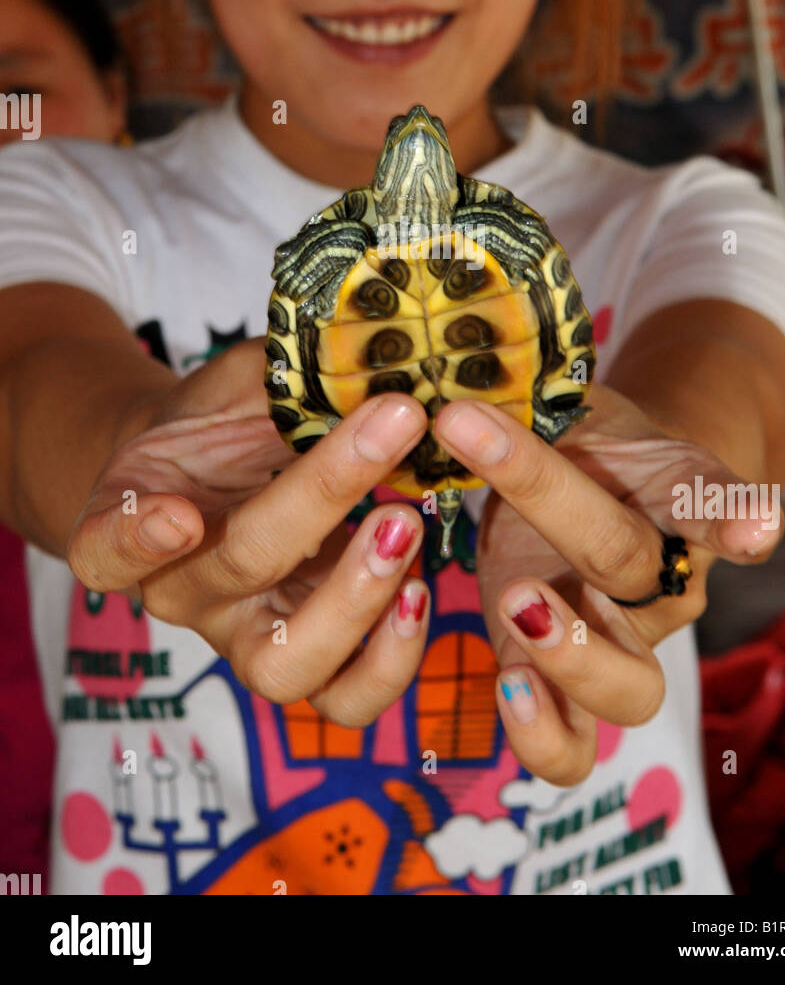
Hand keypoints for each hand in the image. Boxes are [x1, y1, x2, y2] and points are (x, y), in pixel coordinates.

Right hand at [67, 340, 430, 723]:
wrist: (219, 481)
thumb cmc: (216, 432)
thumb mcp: (228, 389)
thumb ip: (273, 378)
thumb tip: (358, 348)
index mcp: (132, 522)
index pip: (103, 551)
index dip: (134, 540)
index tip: (178, 515)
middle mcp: (184, 593)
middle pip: (236, 568)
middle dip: (320, 496)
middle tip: (387, 431)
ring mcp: (247, 635)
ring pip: (286, 667)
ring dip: (357, 598)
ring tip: (404, 522)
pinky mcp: (309, 658)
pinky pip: (346, 696)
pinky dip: (392, 655)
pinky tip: (420, 586)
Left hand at [433, 384, 784, 785]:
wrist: (598, 486)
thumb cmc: (591, 444)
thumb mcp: (576, 403)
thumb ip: (539, 402)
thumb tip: (465, 394)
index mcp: (672, 492)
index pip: (704, 493)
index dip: (729, 512)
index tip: (754, 525)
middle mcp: (660, 575)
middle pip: (628, 560)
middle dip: (551, 507)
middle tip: (491, 462)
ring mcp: (619, 639)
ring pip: (630, 686)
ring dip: (573, 654)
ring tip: (517, 604)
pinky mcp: (561, 682)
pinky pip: (573, 744)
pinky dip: (542, 731)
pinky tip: (507, 690)